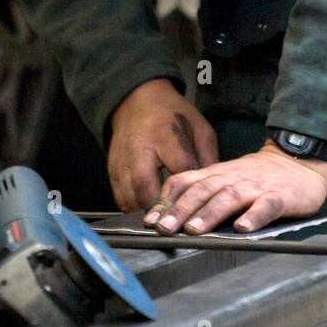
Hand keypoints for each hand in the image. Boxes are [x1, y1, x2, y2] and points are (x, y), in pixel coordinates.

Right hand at [107, 78, 218, 211]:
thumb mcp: (199, 129)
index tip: (201, 208)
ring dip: (147, 214)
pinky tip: (150, 215)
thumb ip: (207, 159)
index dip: (191, 191)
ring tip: (165, 224)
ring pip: (130, 197)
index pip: (179, 168)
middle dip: (162, 210)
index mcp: (166, 135)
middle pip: (146, 187)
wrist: (138, 101)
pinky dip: (134, 210)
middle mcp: (140, 149)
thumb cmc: (174, 116)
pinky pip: (120, 198)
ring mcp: (122, 161)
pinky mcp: (112, 170)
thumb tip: (214, 191)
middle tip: (178, 225)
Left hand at [142, 139, 326, 234]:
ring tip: (195, 230)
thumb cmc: (257, 176)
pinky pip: (266, 206)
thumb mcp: (225, 178)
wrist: (299, 161)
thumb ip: (202, 192)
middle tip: (165, 229)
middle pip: (203, 191)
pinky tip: (243, 228)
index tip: (150, 221)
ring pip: (229, 197)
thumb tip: (168, 217)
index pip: (185, 182)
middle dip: (181, 210)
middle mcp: (232, 178)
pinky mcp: (280, 197)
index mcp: (216, 175)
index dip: (166, 201)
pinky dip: (254, 216)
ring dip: (210, 213)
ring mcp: (256, 187)